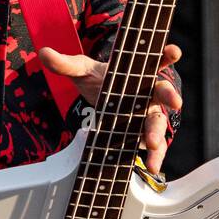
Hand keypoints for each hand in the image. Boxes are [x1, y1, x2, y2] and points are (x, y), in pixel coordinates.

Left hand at [38, 41, 182, 175]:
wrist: (97, 99)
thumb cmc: (97, 80)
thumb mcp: (80, 70)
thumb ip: (65, 63)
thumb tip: (43, 53)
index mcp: (138, 71)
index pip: (155, 59)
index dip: (166, 54)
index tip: (173, 51)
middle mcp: (148, 92)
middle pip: (163, 92)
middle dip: (170, 96)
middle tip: (174, 102)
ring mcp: (148, 114)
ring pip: (158, 122)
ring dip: (157, 133)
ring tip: (152, 144)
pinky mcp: (143, 133)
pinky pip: (153, 145)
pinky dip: (155, 156)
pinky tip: (152, 167)